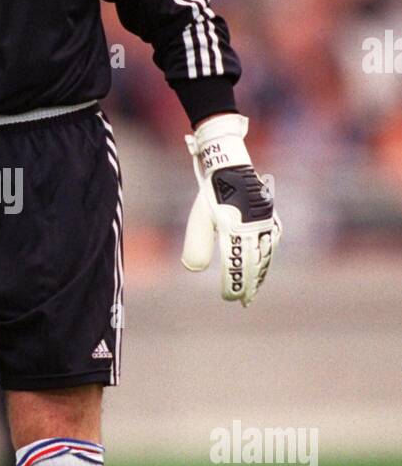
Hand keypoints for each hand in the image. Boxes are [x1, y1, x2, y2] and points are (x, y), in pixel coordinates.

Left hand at [181, 114, 280, 305]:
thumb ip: (196, 243)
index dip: (233, 284)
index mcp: (236, 229)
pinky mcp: (270, 218)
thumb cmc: (213, 192)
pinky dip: (268, 258)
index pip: (236, 265)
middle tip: (243, 301)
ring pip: (266, 256)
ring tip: (255, 288)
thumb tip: (193, 269)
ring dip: (261, 274)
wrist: (232, 165)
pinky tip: (264, 266)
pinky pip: (272, 244)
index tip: (229, 297)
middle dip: (249, 284)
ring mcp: (265, 222)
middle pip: (254, 264)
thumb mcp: (199, 218)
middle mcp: (254, 228)